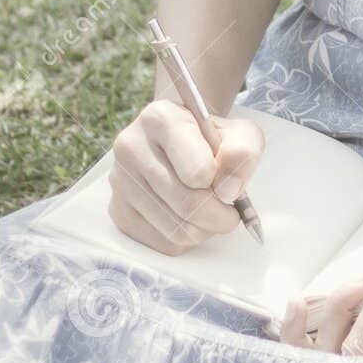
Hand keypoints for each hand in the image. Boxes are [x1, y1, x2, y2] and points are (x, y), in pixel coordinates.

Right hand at [107, 99, 263, 254]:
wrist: (178, 145)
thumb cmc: (211, 140)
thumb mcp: (239, 133)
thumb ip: (243, 152)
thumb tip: (229, 190)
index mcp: (160, 118)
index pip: (199, 171)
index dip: (224, 185)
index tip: (229, 184)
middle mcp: (130, 146)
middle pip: (188, 204)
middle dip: (220, 216)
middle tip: (230, 213)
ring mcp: (120, 181)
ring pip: (177, 230)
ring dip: (204, 230)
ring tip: (208, 212)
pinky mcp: (118, 212)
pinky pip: (164, 244)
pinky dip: (186, 240)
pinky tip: (187, 219)